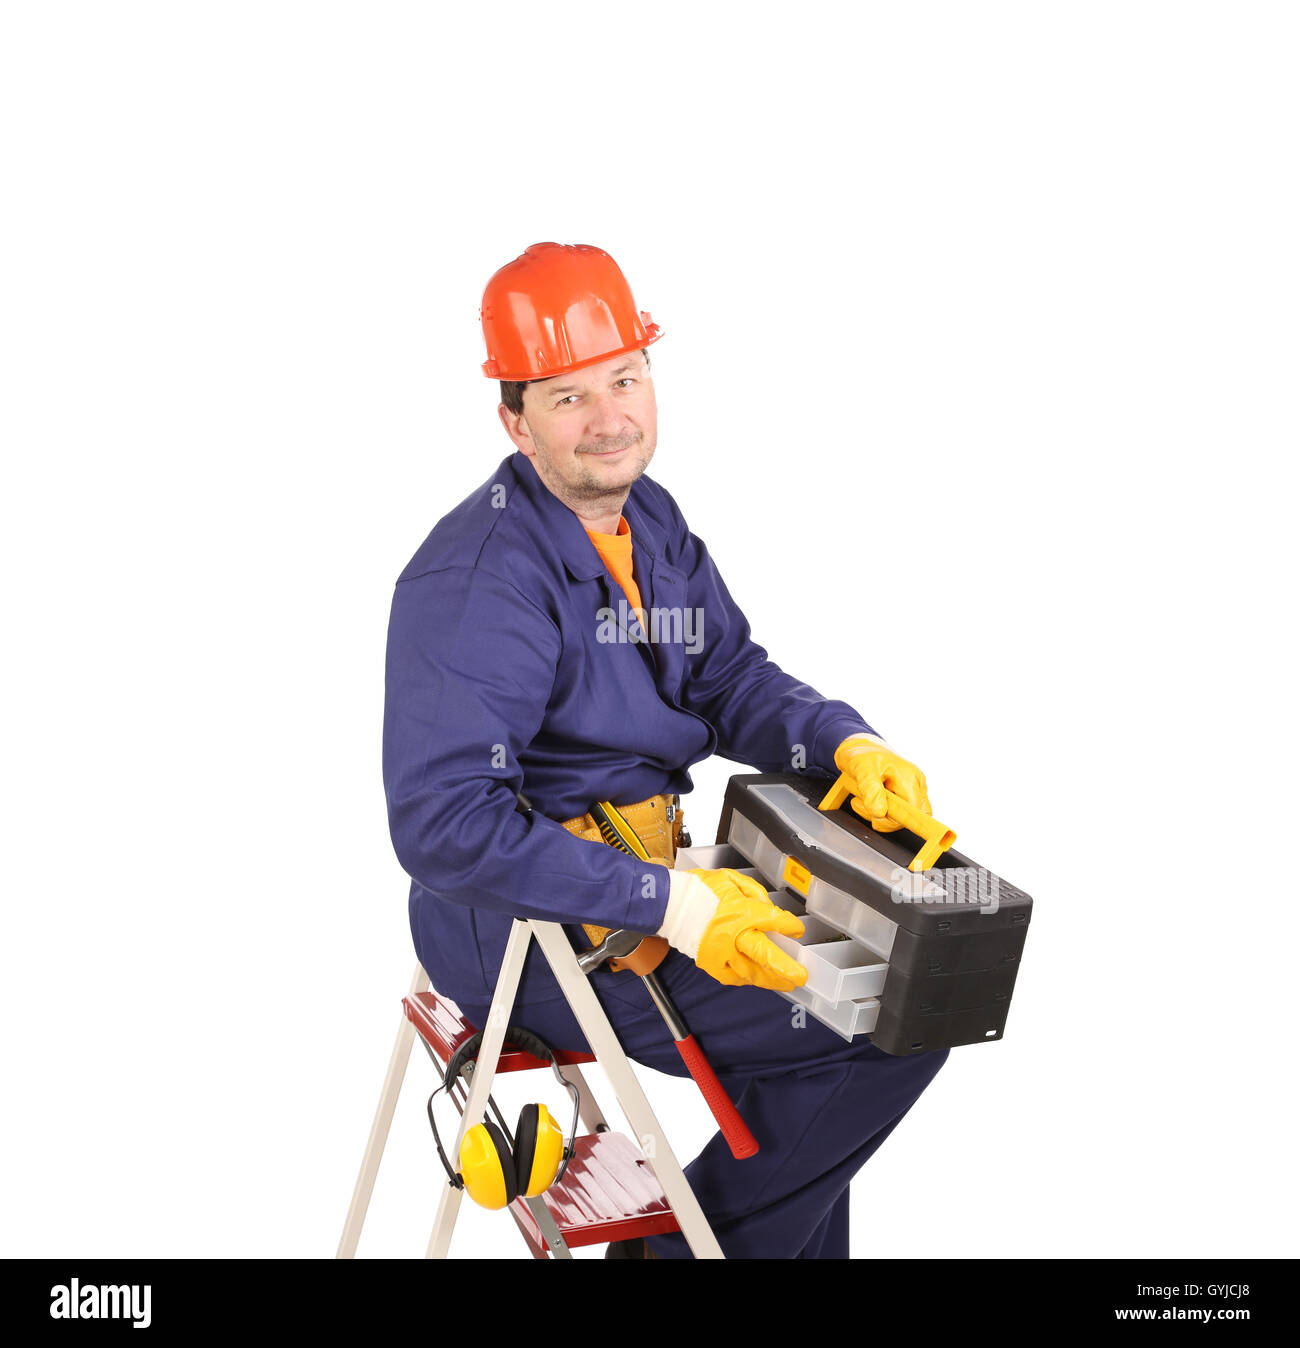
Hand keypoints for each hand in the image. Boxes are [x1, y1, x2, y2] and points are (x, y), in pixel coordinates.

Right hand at [659, 867, 807, 990]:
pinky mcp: (710, 963)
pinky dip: (748, 979)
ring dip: (771, 980)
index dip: (789, 926)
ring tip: (786, 984)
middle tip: (800, 976)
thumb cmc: (700, 889)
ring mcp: (721, 952)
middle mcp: (732, 935)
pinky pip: (734, 977)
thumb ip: (754, 892)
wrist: (671, 904)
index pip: (773, 921)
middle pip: (765, 955)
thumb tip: (770, 908)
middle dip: (786, 967)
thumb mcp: (731, 879)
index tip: (795, 930)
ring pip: (751, 972)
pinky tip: (758, 979)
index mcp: (739, 910)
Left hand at [833, 733, 930, 832]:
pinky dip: (879, 812)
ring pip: (901, 817)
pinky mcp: (905, 794)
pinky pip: (896, 813)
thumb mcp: (862, 768)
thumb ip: (871, 790)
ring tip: (863, 799)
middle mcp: (916, 784)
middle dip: (884, 817)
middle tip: (865, 804)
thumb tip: (880, 812)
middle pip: (909, 816)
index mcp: (909, 777)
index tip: (878, 820)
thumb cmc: (863, 755)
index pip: (913, 811)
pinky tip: (868, 801)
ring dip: (878, 814)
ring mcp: (912, 790)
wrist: (861, 749)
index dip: (897, 820)